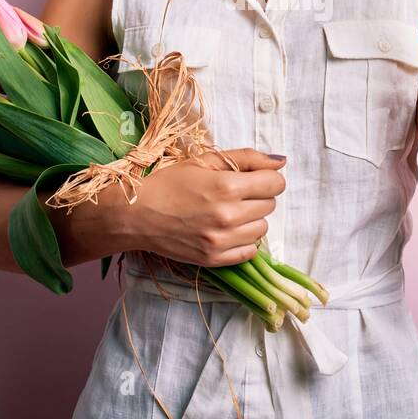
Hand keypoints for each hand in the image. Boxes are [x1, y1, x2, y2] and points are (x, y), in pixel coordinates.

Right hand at [125, 148, 285, 266]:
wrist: (136, 215)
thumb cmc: (169, 183)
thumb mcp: (205, 161)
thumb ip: (246, 158)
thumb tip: (282, 162)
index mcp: (227, 186)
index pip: (275, 183)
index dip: (267, 178)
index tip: (254, 178)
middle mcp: (228, 216)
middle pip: (270, 205)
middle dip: (258, 196)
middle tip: (234, 193)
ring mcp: (221, 241)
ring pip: (262, 228)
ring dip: (252, 219)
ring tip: (228, 212)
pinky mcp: (214, 259)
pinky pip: (250, 251)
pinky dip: (244, 240)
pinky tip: (226, 230)